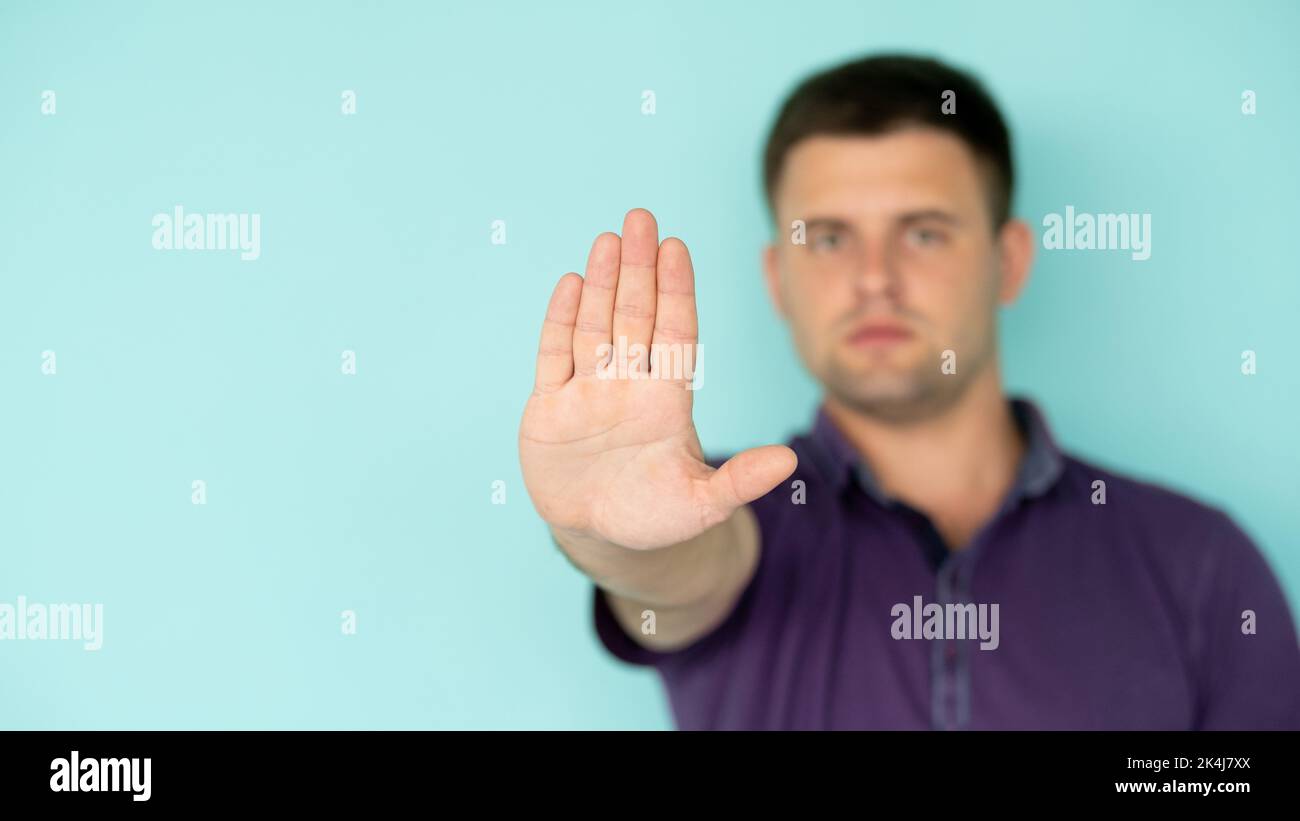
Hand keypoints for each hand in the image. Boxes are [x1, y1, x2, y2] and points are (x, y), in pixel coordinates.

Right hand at [518, 209, 795, 549]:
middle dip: (637, 268)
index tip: (677, 248)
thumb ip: (740, 482)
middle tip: (641, 218)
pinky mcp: (550, 407)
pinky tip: (571, 283)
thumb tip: (789, 463)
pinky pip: (555, 355)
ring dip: (600, 283)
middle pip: (634, 316)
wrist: (601, 535)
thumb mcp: (702, 505)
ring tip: (608, 239)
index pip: (674, 333)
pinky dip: (560, 321)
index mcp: (667, 399)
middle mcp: (629, 384)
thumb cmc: (655, 516)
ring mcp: (588, 391)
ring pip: (595, 325)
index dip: (675, 291)